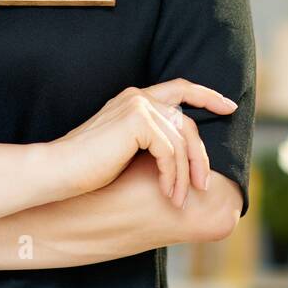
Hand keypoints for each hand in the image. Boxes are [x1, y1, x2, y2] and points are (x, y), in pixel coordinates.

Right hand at [48, 80, 237, 209]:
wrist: (58, 171)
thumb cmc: (87, 168)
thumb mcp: (125, 150)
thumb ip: (150, 140)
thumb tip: (183, 154)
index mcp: (134, 99)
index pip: (178, 88)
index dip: (206, 94)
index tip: (229, 106)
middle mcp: (138, 96)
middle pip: (186, 123)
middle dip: (200, 156)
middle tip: (203, 184)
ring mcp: (138, 105)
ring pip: (180, 142)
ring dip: (184, 175)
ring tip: (179, 199)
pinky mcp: (137, 120)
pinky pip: (170, 151)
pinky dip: (173, 175)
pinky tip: (168, 193)